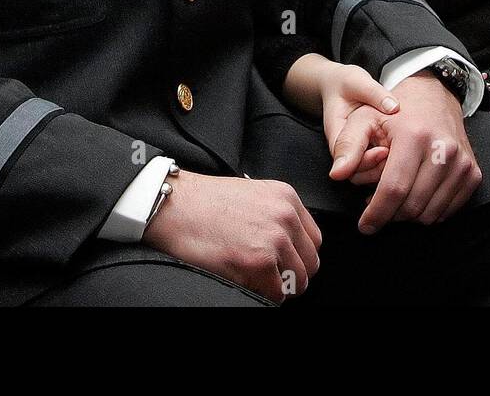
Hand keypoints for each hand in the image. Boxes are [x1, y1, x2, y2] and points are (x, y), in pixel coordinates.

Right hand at [141, 171, 321, 302]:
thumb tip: (290, 244)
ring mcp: (274, 240)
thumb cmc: (204, 201)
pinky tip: (246, 281)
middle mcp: (285, 216)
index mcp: (286, 197)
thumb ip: (276, 215)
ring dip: (279, 286)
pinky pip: (276, 293)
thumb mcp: (253, 194)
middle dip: (292, 274)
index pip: (313, 240)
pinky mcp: (258, 262)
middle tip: (270, 276)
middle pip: (310, 263)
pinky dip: (264, 294)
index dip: (298, 256)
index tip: (286, 262)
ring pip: (297, 282)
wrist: (175, 205)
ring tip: (257, 280)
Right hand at [321, 63, 399, 186]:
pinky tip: (401, 153)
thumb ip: (374, 94)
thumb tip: (393, 107)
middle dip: (379, 168)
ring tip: (400, 153)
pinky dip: (389, 165)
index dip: (368, 160)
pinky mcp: (365, 155)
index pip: (348, 159)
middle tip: (396, 153)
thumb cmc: (348, 84)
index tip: (385, 150)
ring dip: (385, 169)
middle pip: (358, 173)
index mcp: (338, 132)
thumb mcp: (359, 82)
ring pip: (368, 175)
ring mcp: (354, 154)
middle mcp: (343, 149)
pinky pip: (376, 169)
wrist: (340, 86)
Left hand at [358, 71, 481, 234]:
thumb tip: (337, 174)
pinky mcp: (472, 173)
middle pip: (412, 207)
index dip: (376, 213)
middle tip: (378, 204)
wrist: (434, 96)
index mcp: (415, 136)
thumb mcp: (363, 118)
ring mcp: (462, 163)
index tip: (365, 225)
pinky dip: (429, 211)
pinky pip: (448, 211)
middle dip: (390, 214)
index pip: (394, 189)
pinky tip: (415, 195)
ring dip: (408, 215)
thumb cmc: (394, 112)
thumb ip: (347, 145)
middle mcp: (443, 150)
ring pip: (430, 214)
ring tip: (396, 196)